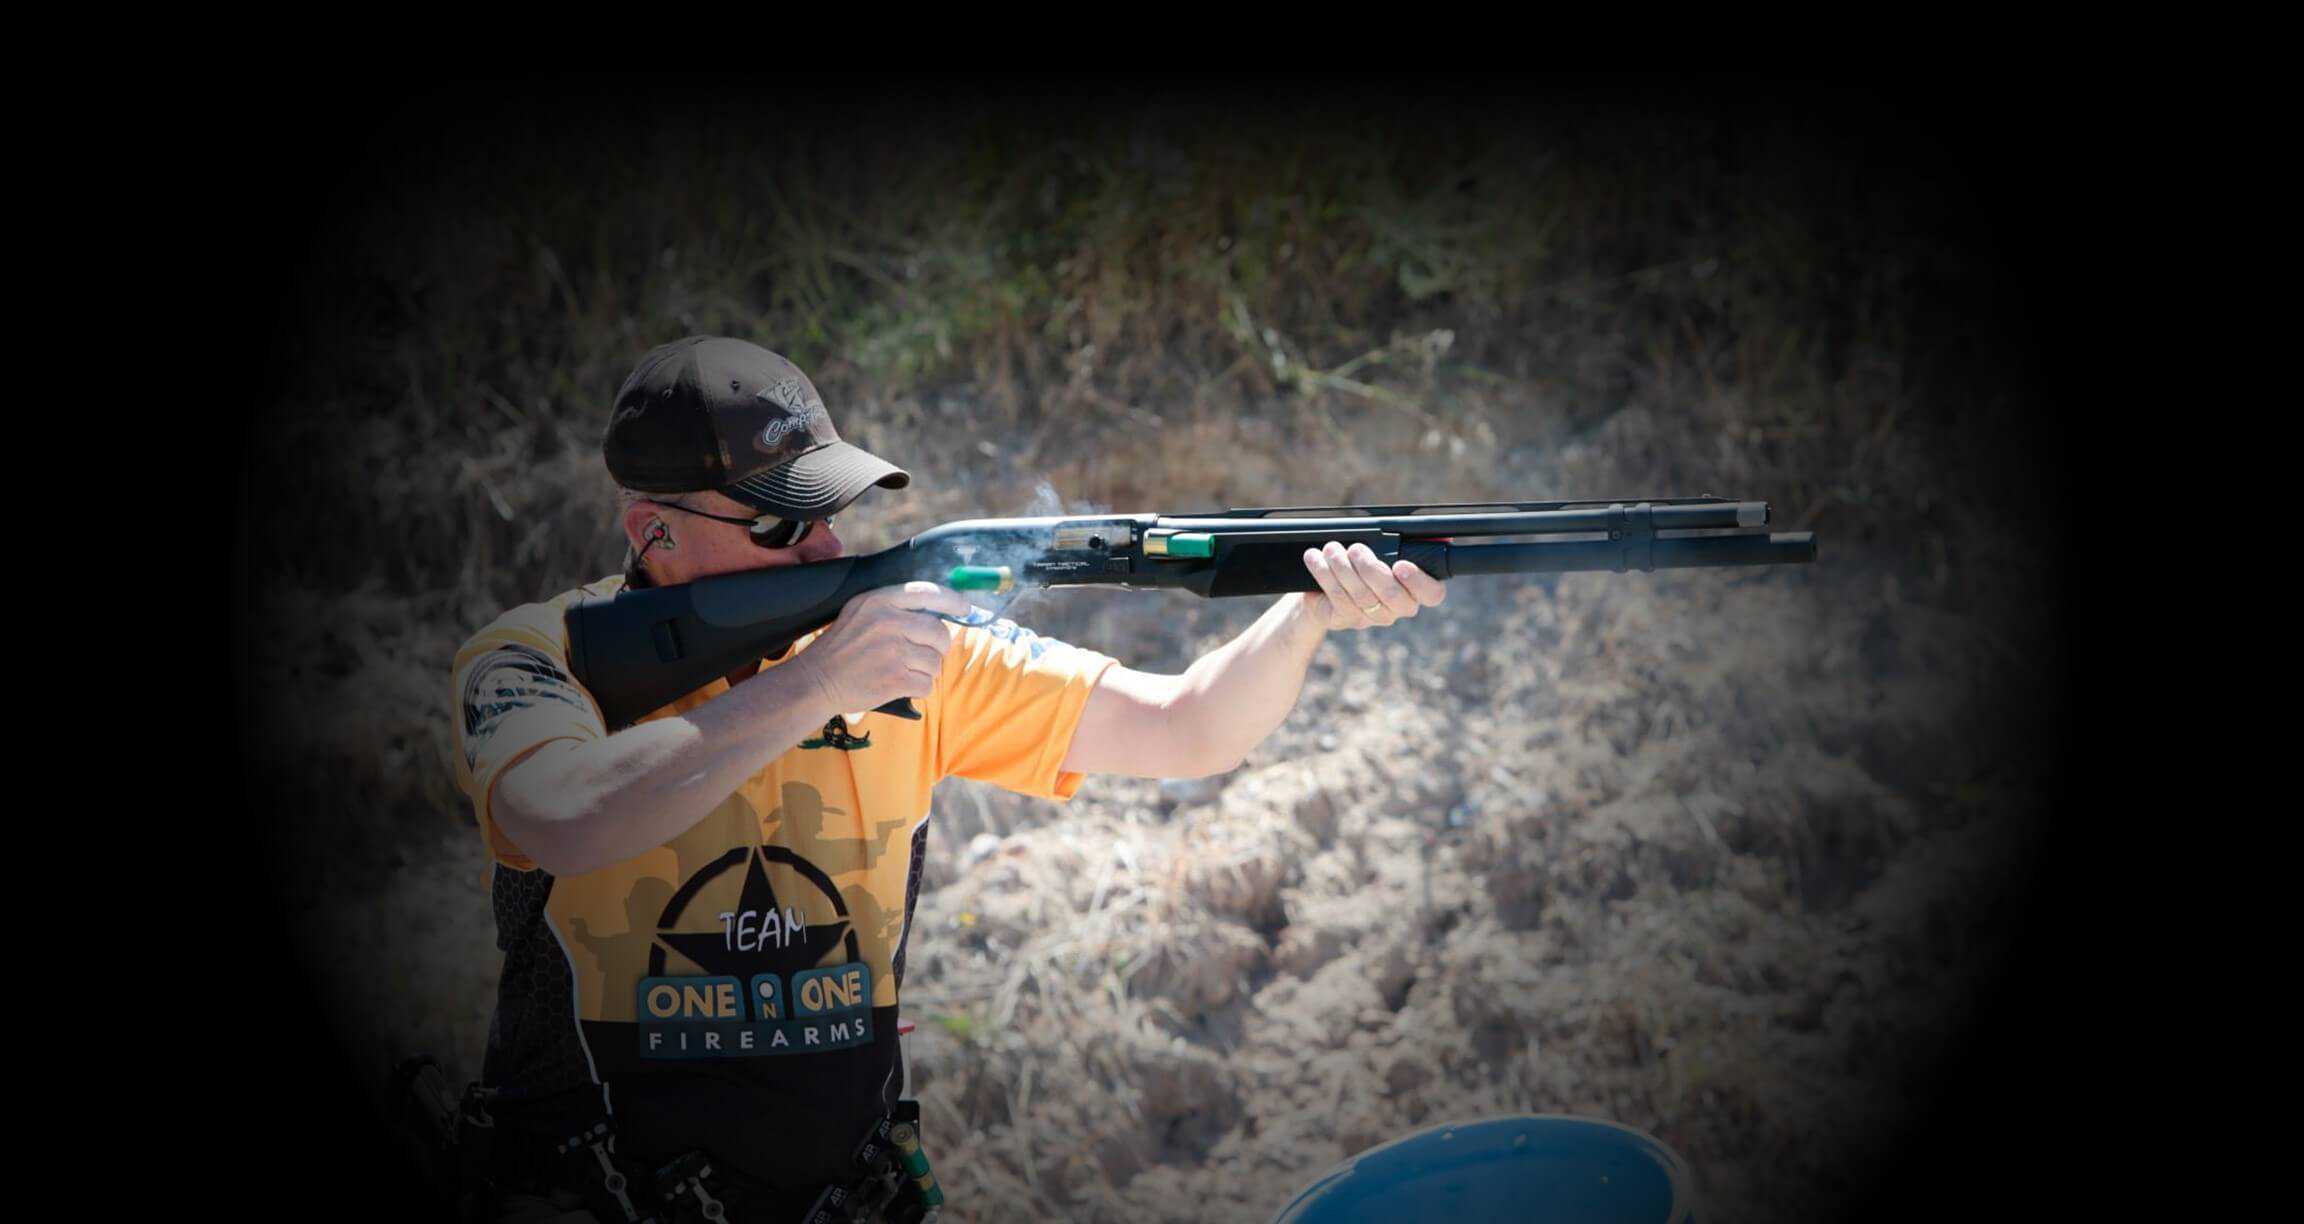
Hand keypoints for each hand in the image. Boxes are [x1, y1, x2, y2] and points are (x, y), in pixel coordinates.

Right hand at [788, 581, 975, 714]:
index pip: (927, 593)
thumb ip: (894, 608)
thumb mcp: (860, 613)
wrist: (815, 682)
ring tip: (903, 670)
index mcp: (879, 601)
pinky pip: (926, 684)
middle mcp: (887, 621)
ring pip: (935, 661)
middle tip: (924, 654)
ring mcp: (892, 651)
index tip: (965, 608)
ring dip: (925, 670)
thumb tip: (939, 612)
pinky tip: (898, 685)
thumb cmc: (842, 648)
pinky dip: (917, 688)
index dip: (952, 600)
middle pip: (939, 632)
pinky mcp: (894, 678)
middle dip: (938, 647)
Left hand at [1301, 541, 1445, 630]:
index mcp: (1414, 590)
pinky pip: (1337, 597)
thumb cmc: (1364, 562)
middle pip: (1390, 594)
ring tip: (1331, 549)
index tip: (1401, 565)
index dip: (1419, 582)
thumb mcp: (1386, 549)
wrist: (1326, 584)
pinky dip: (1324, 574)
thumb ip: (1410, 542)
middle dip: (1371, 568)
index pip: (1432, 594)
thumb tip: (1441, 534)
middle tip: (1356, 549)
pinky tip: (1315, 559)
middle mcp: (1396, 609)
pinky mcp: (1344, 619)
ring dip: (1343, 568)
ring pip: (1360, 595)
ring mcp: (1370, 617)